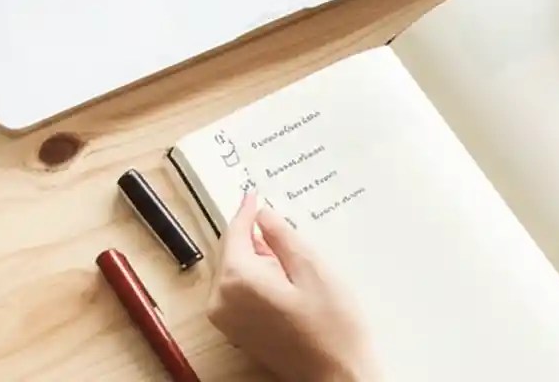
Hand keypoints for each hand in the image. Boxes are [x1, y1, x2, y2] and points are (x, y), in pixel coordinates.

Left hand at [208, 193, 378, 381]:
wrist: (336, 375)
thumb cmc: (332, 328)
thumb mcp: (313, 268)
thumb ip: (282, 237)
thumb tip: (264, 215)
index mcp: (238, 280)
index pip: (236, 233)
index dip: (248, 211)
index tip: (255, 195)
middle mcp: (222, 300)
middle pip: (232, 251)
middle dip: (254, 236)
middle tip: (282, 225)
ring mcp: (226, 319)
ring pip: (236, 270)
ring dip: (258, 258)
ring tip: (293, 259)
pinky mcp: (236, 331)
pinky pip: (239, 291)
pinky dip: (256, 278)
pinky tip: (286, 279)